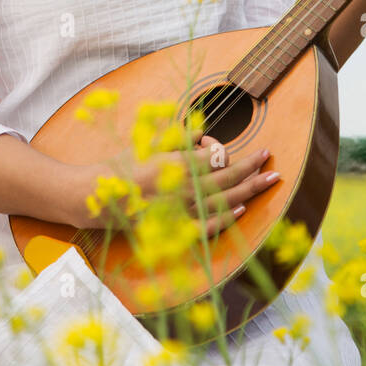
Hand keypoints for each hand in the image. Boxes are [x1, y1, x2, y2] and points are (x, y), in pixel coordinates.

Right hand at [95, 134, 279, 237]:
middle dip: (253, 167)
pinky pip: (206, 227)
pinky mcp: (174, 229)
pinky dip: (226, 219)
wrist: (93, 197)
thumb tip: (206, 136)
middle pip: (229, 176)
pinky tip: (241, 210)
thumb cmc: (121, 166)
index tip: (232, 147)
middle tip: (271, 160)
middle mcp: (184, 186)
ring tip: (270, 180)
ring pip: (225, 200)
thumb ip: (180, 139)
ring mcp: (182, 210)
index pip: (216, 155)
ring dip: (251, 189)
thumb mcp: (149, 143)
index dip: (226, 149)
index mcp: (177, 163)